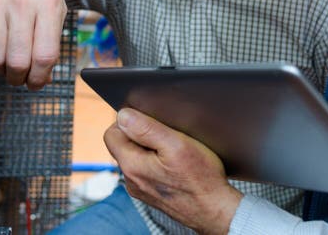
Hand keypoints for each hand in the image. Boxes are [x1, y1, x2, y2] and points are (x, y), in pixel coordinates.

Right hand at [0, 0, 66, 88]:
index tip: (36, 81)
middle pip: (18, 61)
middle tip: (19, 76)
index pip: (44, 55)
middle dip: (19, 78)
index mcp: (47, 5)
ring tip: (4, 63)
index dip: (40, 78)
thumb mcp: (55, 3)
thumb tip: (43, 73)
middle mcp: (21, 4)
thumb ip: (52, 37)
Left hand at [104, 108, 242, 234]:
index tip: (151, 121)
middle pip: (123, 145)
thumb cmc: (201, 179)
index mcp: (132, 166)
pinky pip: (146, 170)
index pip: (111, 134)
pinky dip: (157, 162)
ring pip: (135, 157)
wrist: (216, 210)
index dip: (129, 122)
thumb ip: (146, 128)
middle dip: (141, 135)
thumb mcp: (176, 144)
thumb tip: (123, 115)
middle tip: (167, 136)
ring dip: (150, 148)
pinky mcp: (152, 193)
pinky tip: (176, 164)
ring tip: (174, 150)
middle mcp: (131, 180)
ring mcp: (141, 189)